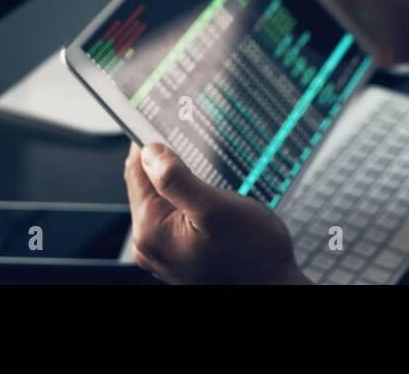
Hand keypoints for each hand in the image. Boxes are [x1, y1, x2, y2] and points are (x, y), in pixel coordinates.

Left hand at [124, 142, 309, 284]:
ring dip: (178, 182)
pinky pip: (174, 217)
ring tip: (205, 169)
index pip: (136, 172)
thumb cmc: (251, 254)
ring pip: (162, 201)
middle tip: (192, 142)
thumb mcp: (216, 208)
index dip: (149, 143)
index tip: (164, 121)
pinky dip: (187, 201)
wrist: (272, 286)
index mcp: (151, 230)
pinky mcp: (180, 254)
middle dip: (166, 163)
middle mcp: (150, 244)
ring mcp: (164, 252)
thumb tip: (150, 152)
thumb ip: (177, 180)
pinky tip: (208, 196)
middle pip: (147, 186)